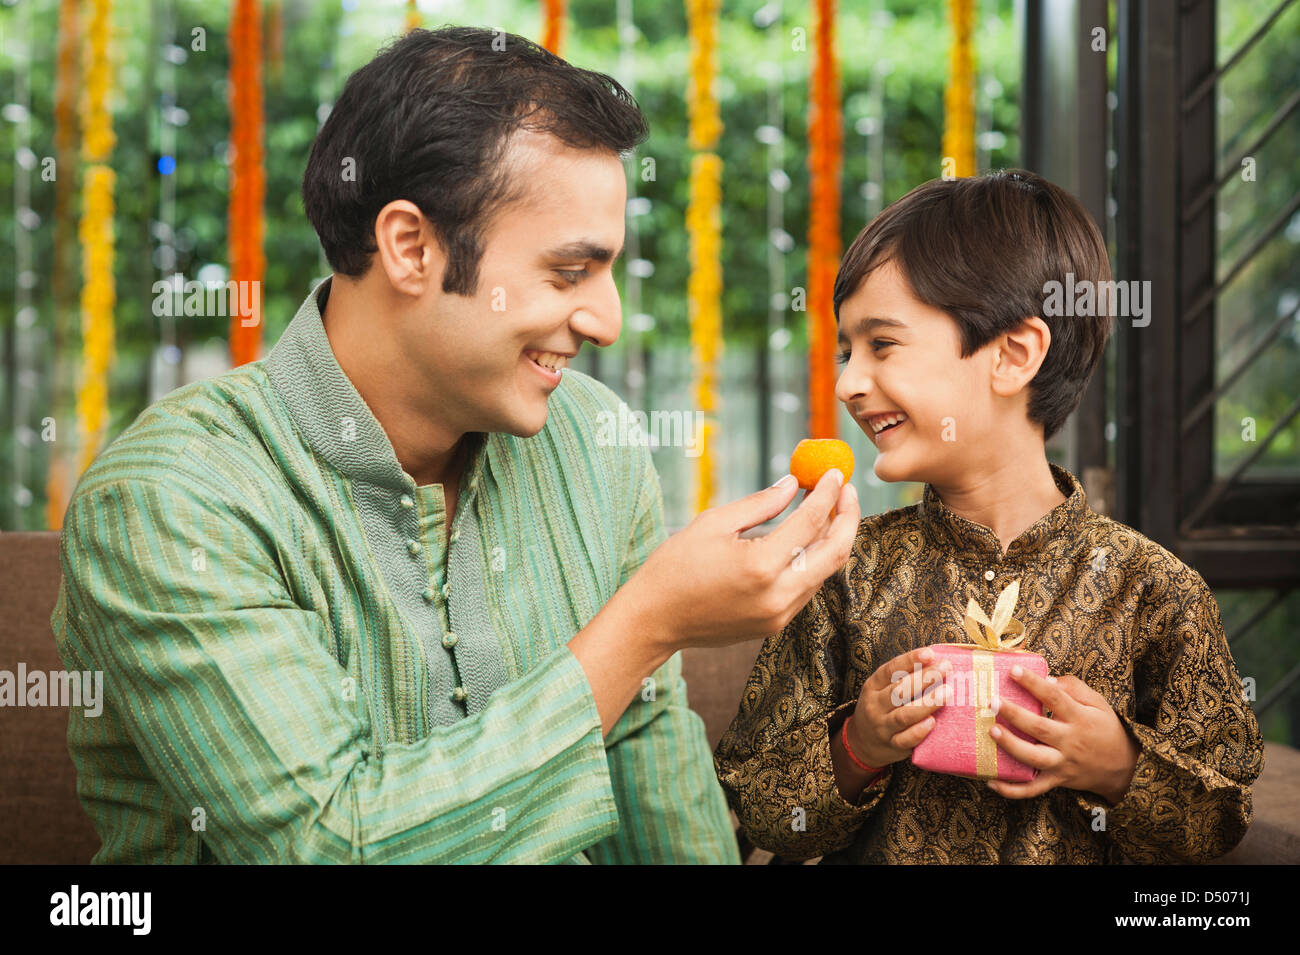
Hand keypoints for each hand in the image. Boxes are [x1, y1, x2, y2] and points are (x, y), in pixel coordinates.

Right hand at [623, 468, 858, 651]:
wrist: (653, 620)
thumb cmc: (675, 566)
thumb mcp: (713, 523)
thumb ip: (760, 504)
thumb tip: (795, 484)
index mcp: (760, 566)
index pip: (810, 522)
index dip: (827, 493)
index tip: (834, 472)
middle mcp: (777, 596)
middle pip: (835, 552)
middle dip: (847, 517)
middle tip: (846, 490)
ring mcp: (779, 616)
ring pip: (824, 572)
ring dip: (831, 537)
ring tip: (828, 508)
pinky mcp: (775, 625)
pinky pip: (806, 587)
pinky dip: (813, 559)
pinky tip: (807, 538)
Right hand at [846, 646, 953, 769]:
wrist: (862, 742)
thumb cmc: (880, 708)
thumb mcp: (881, 689)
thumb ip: (902, 678)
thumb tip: (936, 661)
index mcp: (873, 686)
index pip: (890, 670)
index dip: (909, 661)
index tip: (930, 653)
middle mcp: (875, 705)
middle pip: (899, 691)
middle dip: (925, 678)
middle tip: (946, 669)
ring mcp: (883, 726)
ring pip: (904, 715)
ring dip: (927, 703)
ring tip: (947, 693)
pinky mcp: (892, 745)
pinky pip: (905, 740)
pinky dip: (919, 731)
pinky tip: (932, 722)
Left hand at [985, 667, 1140, 803]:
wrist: (1123, 766)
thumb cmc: (1105, 728)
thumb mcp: (1098, 703)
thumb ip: (1074, 688)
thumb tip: (1047, 679)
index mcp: (1079, 718)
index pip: (1054, 697)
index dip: (1033, 683)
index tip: (1013, 671)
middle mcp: (1070, 741)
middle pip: (1039, 728)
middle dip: (1014, 714)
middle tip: (993, 702)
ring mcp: (1062, 763)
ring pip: (1034, 758)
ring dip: (1011, 746)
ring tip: (992, 731)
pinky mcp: (1056, 780)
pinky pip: (1033, 789)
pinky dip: (1012, 789)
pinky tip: (991, 781)